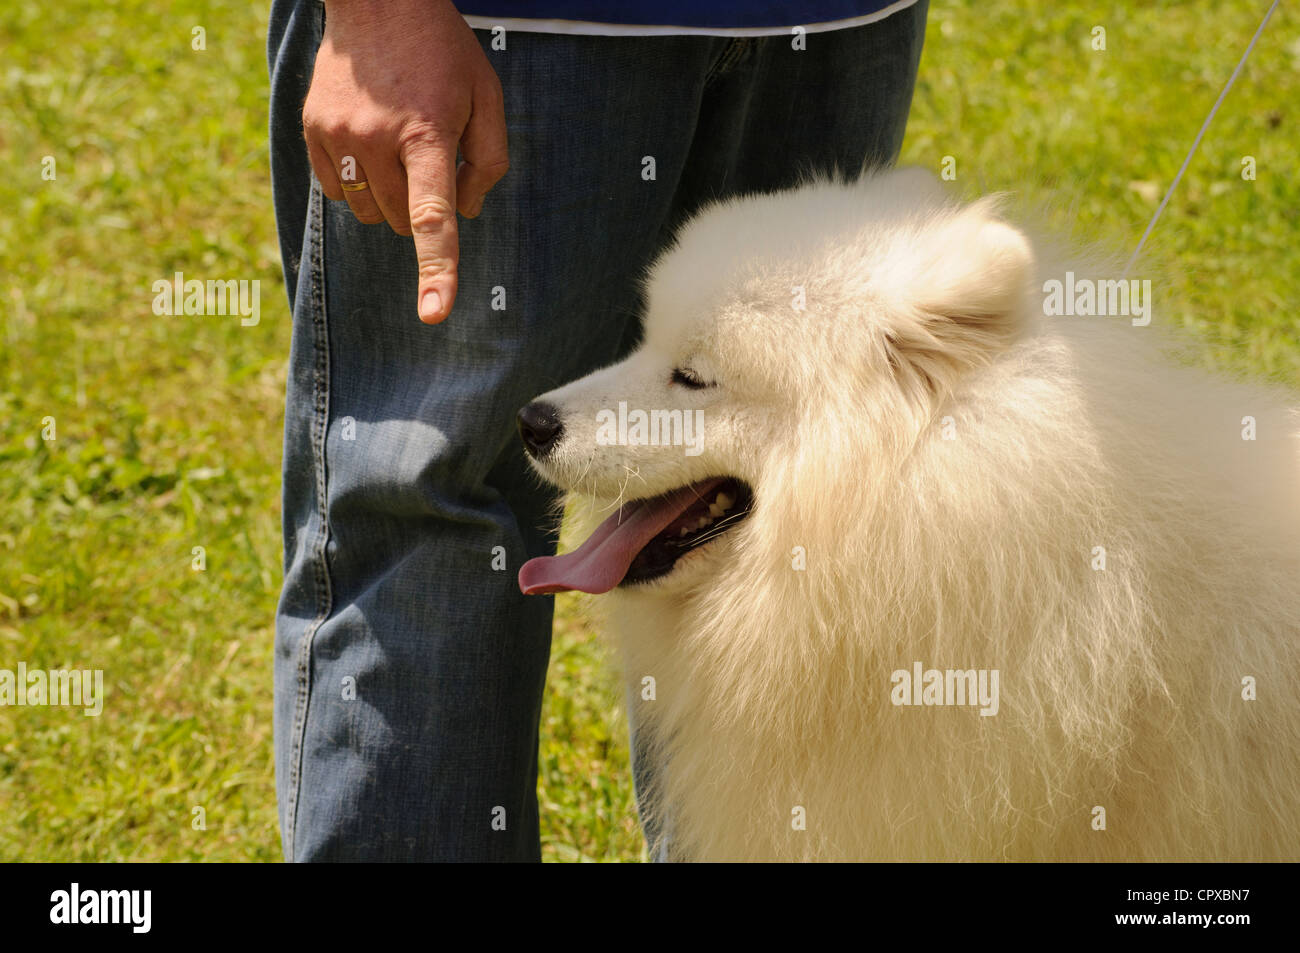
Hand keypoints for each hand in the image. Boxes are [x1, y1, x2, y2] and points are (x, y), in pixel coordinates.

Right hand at [304, 0, 508, 322]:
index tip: (434, 313)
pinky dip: (358, 185)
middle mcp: (377, 140)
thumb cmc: (442, 54)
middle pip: (400, 221)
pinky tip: (368, 144)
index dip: (436, 270)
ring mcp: (338, 136)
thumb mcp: (488, 98)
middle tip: (425, 154)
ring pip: (368, 214)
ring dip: (388, 198)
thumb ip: (489, 162)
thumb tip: (464, 214)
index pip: (432, 218)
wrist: (377, 0)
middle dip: (418, 206)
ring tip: (397, 145)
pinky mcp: (312, 131)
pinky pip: (338, 193)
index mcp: (428, 135)